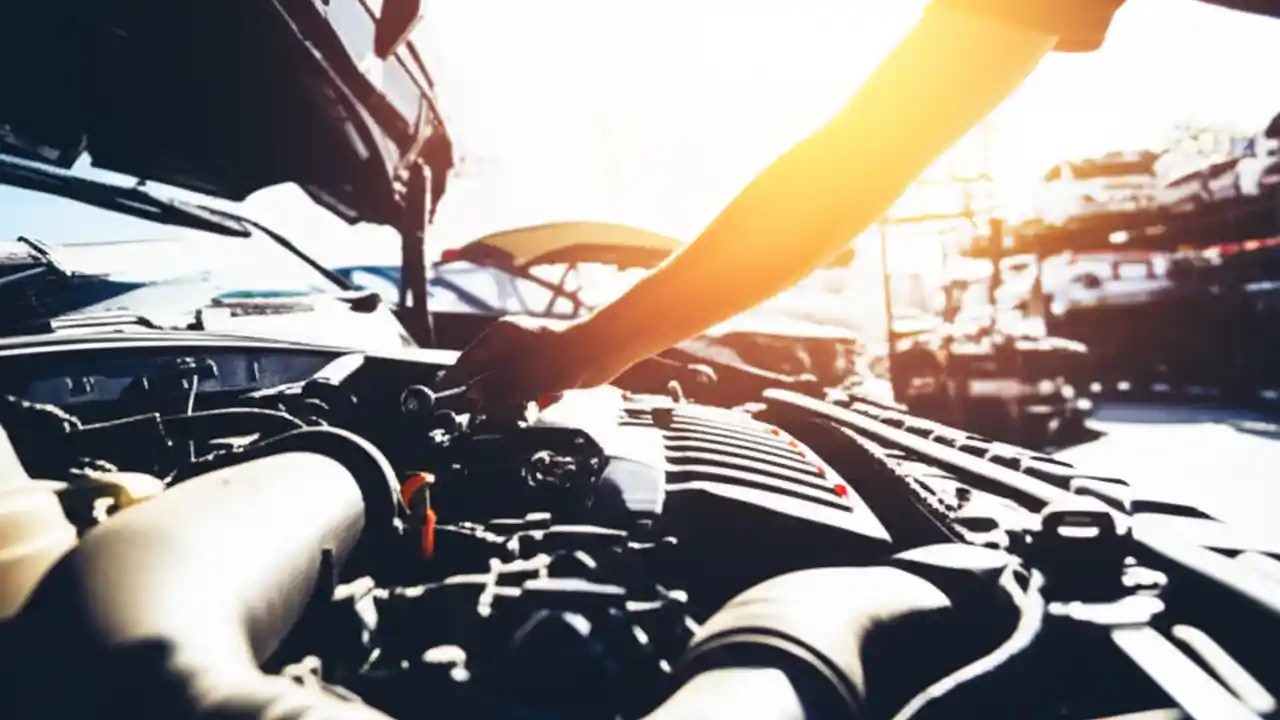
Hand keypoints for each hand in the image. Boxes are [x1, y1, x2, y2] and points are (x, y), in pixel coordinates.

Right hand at [437, 315, 619, 409]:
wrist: (604, 349)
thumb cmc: (564, 354)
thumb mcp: (524, 377)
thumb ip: (496, 389)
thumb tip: (472, 398)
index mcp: (499, 336)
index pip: (467, 361)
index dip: (456, 383)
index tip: (446, 401)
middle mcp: (510, 344)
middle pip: (487, 376)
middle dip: (490, 397)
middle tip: (489, 413)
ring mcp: (527, 355)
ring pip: (509, 386)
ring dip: (514, 400)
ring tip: (526, 405)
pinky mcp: (544, 368)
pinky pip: (528, 389)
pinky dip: (534, 397)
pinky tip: (546, 399)